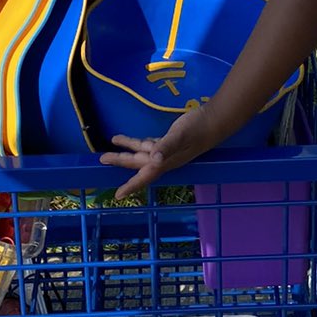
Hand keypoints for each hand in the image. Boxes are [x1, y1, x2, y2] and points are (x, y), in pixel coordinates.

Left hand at [100, 105, 220, 199]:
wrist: (214, 121)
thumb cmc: (198, 129)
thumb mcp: (180, 137)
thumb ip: (167, 147)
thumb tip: (155, 160)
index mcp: (166, 162)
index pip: (145, 176)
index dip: (131, 186)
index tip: (118, 195)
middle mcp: (164, 159)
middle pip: (138, 163)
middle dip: (120, 161)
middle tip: (102, 159)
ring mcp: (166, 151)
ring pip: (142, 152)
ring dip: (127, 149)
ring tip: (113, 142)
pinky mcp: (169, 141)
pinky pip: (150, 144)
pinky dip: (139, 143)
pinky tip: (132, 141)